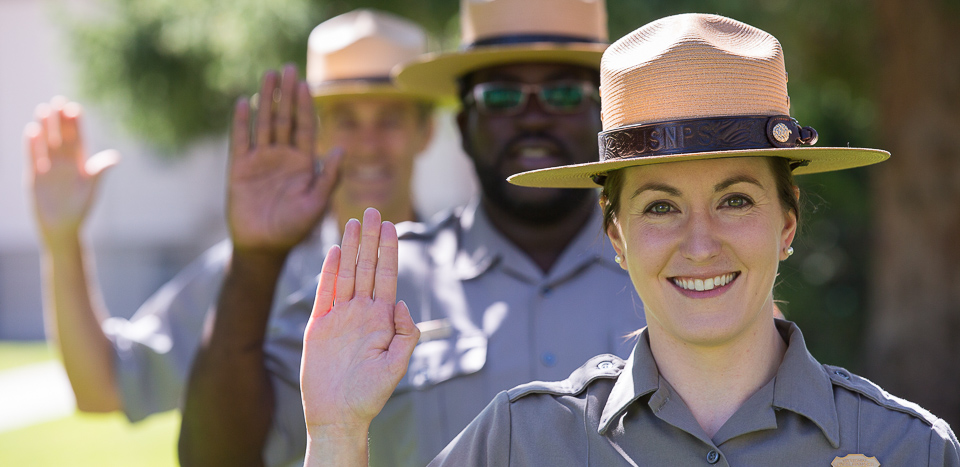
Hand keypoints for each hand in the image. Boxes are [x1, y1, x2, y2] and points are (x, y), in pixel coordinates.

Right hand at [24, 97, 118, 244]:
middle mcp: (64, 163)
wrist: (63, 227)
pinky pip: (33, 158)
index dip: (75, 125)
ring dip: (45, 128)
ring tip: (43, 110)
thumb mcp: (91, 188)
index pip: (78, 140)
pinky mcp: (35, 177)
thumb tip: (114, 157)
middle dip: (60, 120)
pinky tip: (32, 131)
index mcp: (80, 164)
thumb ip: (99, 172)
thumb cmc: (80, 207)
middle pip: (61, 137)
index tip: (74, 108)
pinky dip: (32, 146)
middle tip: (58, 101)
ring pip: (46, 144)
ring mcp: (49, 168)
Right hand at [227, 64, 339, 251]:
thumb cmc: (294, 228)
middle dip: (286, 94)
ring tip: (268, 76)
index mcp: (303, 163)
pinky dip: (242, 123)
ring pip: (264, 123)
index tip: (306, 83)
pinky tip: (243, 103)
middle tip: (288, 68)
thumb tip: (340, 148)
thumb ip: (329, 177)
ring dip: (266, 100)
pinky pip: (241, 141)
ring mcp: (261, 160)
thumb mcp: (317, 203)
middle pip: (285, 118)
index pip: (305, 127)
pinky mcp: (240, 168)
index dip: (305, 106)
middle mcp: (283, 157)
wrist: (263, 247)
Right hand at [301, 208, 419, 437]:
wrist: (338, 413)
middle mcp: (362, 312)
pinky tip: (335, 252)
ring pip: (347, 273)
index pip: (387, 276)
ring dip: (351, 247)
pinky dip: (329, 272)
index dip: (389, 250)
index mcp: (382, 319)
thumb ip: (405, 334)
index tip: (391, 225)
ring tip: (354, 221)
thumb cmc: (370, 394)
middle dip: (371, 239)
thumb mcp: (397, 365)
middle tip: (373, 210)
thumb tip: (403, 304)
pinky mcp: (320, 325)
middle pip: (367, 267)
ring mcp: (340, 316)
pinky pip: (325, 292)